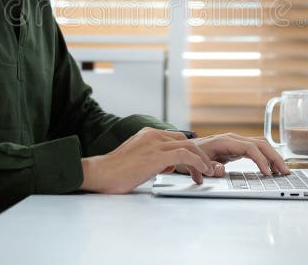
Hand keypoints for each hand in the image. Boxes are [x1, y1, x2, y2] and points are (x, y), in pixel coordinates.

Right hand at [79, 128, 215, 193]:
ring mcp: (154, 144)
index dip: (189, 151)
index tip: (196, 164)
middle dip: (198, 156)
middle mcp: (152, 135)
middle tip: (205, 170)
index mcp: (147, 134)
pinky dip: (197, 162)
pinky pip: (184, 155)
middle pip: (185, 141)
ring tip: (207, 173)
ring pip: (188, 146)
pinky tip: (202, 171)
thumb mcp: (138, 160)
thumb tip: (168, 166)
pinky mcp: (156, 155)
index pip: (176, 139)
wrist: (100, 173)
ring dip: (201, 160)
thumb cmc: (115, 172)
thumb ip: (154, 159)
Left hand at [175, 133, 288, 177]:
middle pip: (260, 144)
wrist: (184, 150)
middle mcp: (233, 139)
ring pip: (261, 145)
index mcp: (224, 141)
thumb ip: (208, 167)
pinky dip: (267, 157)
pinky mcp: (237, 148)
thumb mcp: (195, 164)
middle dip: (274, 157)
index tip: (268, 173)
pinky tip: (272, 168)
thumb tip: (220, 169)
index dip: (260, 160)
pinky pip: (256, 150)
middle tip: (285, 172)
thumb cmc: (189, 156)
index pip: (249, 147)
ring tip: (284, 171)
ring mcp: (236, 142)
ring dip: (273, 156)